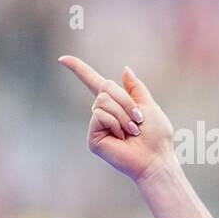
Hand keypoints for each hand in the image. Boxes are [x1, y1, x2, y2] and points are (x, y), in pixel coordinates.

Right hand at [58, 56, 175, 183]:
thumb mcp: (148, 105)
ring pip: (103, 101)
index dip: (79, 69)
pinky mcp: (93, 137)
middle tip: (138, 118)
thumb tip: (124, 69)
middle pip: (105, 86)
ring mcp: (96, 125)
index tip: (62, 59)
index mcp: (115, 104)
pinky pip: (100, 115)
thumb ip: (136, 88)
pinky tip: (121, 137)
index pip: (93, 83)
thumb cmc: (156, 136)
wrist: (155, 158)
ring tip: (132, 131)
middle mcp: (102, 113)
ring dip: (123, 114)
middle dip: (125, 100)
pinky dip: (115, 123)